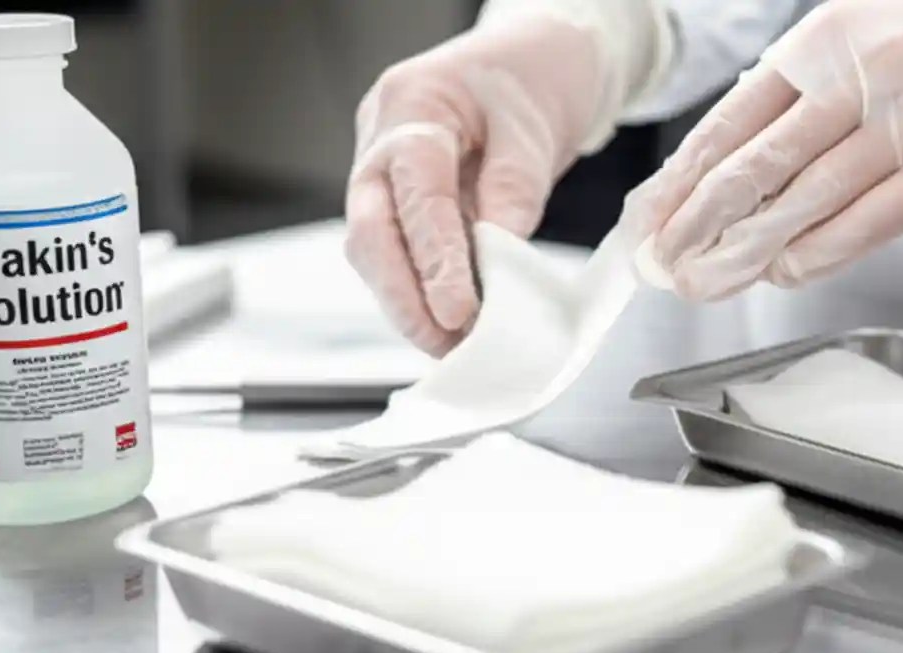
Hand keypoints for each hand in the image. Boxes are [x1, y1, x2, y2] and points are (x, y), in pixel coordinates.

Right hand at [346, 18, 605, 355]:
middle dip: (402, 296)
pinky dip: (422, 289)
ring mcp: (381, 172)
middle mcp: (380, 141)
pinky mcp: (397, 200)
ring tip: (452, 343)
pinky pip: (399, 251)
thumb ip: (512, 194)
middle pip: (370, 232)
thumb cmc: (529, 79)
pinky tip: (449, 321)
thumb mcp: (532, 130)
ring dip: (410, 302)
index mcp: (410, 106)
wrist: (530, 59)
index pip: (413, 192)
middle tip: (443, 340)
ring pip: (376, 250)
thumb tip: (498, 264)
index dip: (432, 258)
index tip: (457, 309)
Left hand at [626, 0, 902, 299]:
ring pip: (803, 203)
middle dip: (698, 225)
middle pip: (756, 167)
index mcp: (821, 45)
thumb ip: (791, 100)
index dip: (682, 183)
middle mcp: (858, 79)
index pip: (731, 123)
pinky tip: (783, 273)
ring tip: (707, 283)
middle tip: (666, 266)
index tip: (651, 224)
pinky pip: (863, 226)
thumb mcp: (855, 45)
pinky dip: (816, 255)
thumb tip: (715, 170)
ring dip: (747, 252)